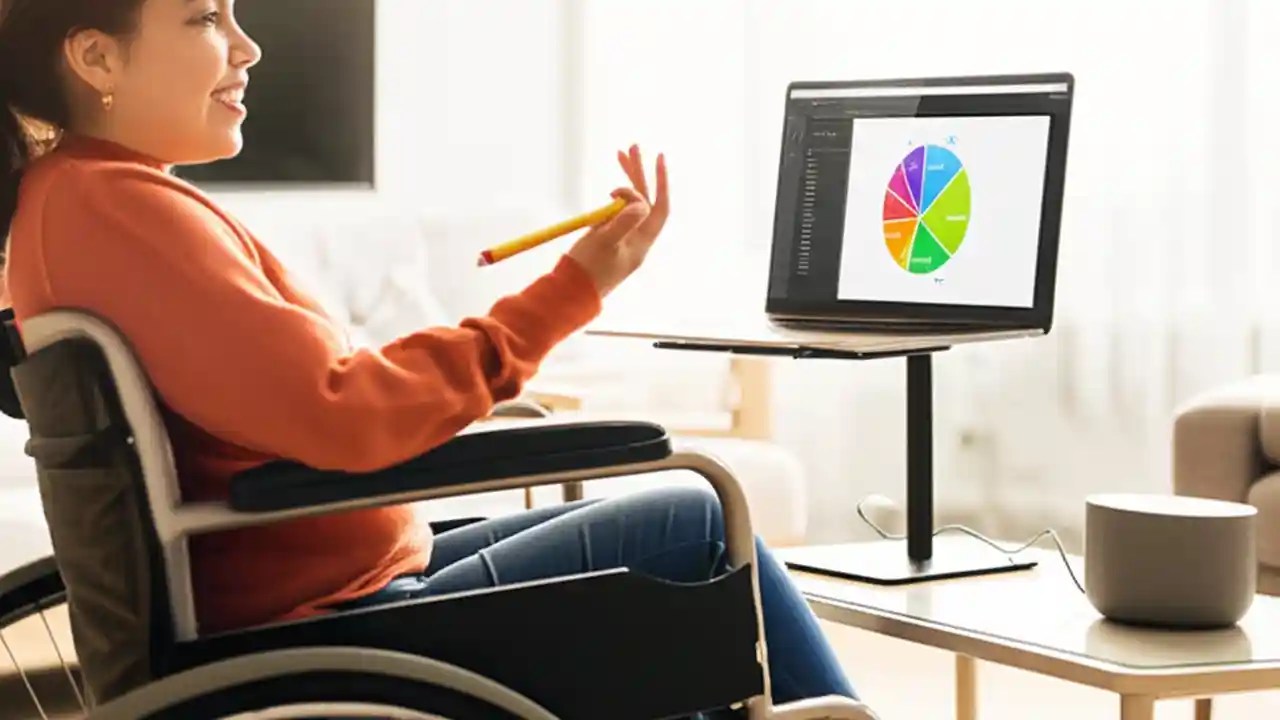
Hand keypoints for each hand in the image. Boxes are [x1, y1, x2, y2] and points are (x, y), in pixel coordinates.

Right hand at [566, 145, 668, 297]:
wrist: (570, 292)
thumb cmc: (587, 270)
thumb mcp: (605, 243)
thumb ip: (624, 222)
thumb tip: (640, 201)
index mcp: (642, 241)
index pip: (660, 207)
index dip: (662, 183)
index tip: (659, 158)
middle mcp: (636, 238)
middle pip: (644, 200)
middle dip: (639, 173)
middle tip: (631, 147)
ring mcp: (622, 237)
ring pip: (630, 204)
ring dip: (627, 179)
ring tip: (621, 153)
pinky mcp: (608, 237)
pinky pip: (617, 212)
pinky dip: (615, 197)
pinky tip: (610, 191)